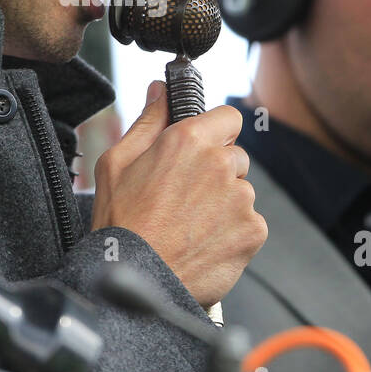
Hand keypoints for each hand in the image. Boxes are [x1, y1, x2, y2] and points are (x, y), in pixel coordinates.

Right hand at [91, 80, 266, 308]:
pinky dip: (232, 233)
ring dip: (224, 205)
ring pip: (241, 192)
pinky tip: (203, 243)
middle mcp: (220, 164)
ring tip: (189, 226)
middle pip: (235, 157)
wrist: (137, 280)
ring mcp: (241, 198)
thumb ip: (148, 121)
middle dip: (217, 173)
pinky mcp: (253, 230)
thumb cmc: (121, 225)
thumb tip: (160, 91)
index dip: (215, 132)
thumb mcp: (117, 163)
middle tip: (184, 198)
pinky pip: (249, 223)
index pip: (228, 117)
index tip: (202, 148)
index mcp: (188, 140)